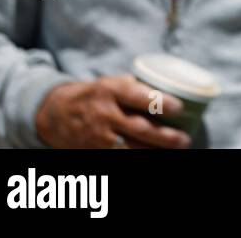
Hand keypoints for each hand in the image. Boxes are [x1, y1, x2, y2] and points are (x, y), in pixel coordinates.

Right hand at [34, 75, 192, 148]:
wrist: (56, 114)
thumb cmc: (95, 95)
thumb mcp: (111, 82)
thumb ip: (136, 86)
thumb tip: (170, 88)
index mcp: (110, 90)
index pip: (137, 96)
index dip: (159, 102)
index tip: (180, 108)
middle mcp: (104, 114)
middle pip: (138, 128)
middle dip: (164, 136)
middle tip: (185, 139)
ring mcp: (98, 136)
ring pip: (130, 148)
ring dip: (154, 151)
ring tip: (176, 149)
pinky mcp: (94, 151)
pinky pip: (119, 157)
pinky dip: (138, 157)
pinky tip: (155, 156)